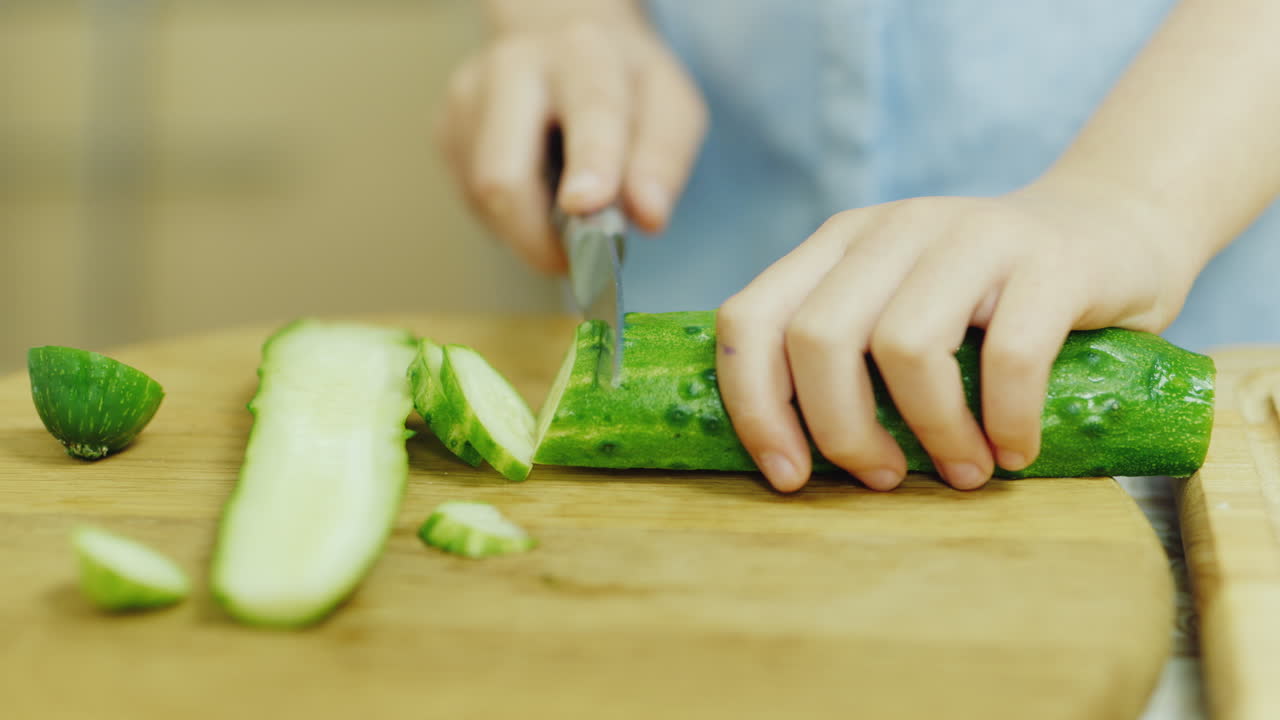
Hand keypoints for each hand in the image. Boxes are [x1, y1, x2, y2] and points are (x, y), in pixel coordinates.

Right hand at [436, 8, 707, 272]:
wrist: (563, 44)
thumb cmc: (623, 86)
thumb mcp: (670, 107)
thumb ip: (664, 159)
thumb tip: (647, 216)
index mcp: (583, 53)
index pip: (589, 110)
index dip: (590, 162)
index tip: (587, 206)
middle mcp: (514, 67)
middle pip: (505, 173)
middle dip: (536, 236)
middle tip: (575, 264)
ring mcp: (469, 97)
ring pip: (484, 198)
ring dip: (527, 231)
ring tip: (563, 216)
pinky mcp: (446, 128)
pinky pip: (472, 200)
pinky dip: (508, 218)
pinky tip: (535, 193)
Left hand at [715, 180, 1204, 492]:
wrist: (1114, 225)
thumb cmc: (990, 299)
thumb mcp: (896, 305)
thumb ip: (842, 353)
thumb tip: (788, 455)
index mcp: (838, 243)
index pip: (750, 319)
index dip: (754, 406)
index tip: (788, 476)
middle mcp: (893, 229)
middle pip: (817, 338)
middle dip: (841, 431)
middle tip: (884, 478)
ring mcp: (970, 234)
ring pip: (905, 346)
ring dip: (932, 433)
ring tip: (962, 470)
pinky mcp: (1048, 260)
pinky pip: (1009, 356)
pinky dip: (1007, 421)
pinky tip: (1016, 450)